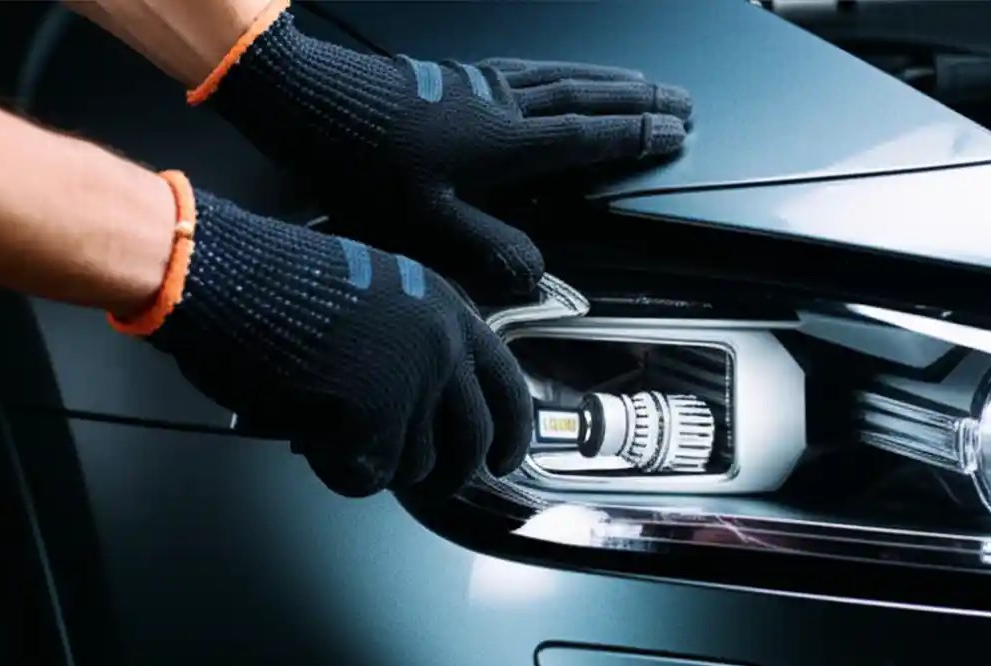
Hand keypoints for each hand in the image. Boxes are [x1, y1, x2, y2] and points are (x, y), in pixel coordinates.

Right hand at [143, 190, 531, 497]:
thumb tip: (429, 413)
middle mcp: (440, 344)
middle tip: (421, 483)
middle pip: (471, 443)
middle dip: (445, 474)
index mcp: (446, 310)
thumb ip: (415, 347)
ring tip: (331, 427)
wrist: (223, 274)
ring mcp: (411, 381)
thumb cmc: (277, 283)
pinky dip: (336, 468)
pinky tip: (310, 433)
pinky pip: (365, 476)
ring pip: (415, 466)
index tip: (503, 460)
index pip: (505, 387)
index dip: (510, 434)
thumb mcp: (377, 299)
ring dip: (374, 463)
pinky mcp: (373, 415)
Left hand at [204, 9, 692, 301]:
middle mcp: (500, 104)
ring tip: (638, 81)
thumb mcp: (424, 222)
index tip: (675, 133)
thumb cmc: (362, 162)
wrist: (312, 102)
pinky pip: (528, 67)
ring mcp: (478, 84)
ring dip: (606, 78)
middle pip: (586, 95)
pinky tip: (555, 74)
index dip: (634, 136)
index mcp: (503, 141)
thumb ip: (487, 247)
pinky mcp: (455, 76)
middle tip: (679, 101)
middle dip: (637, 100)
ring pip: (560, 75)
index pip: (587, 136)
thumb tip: (534, 273)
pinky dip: (560, 69)